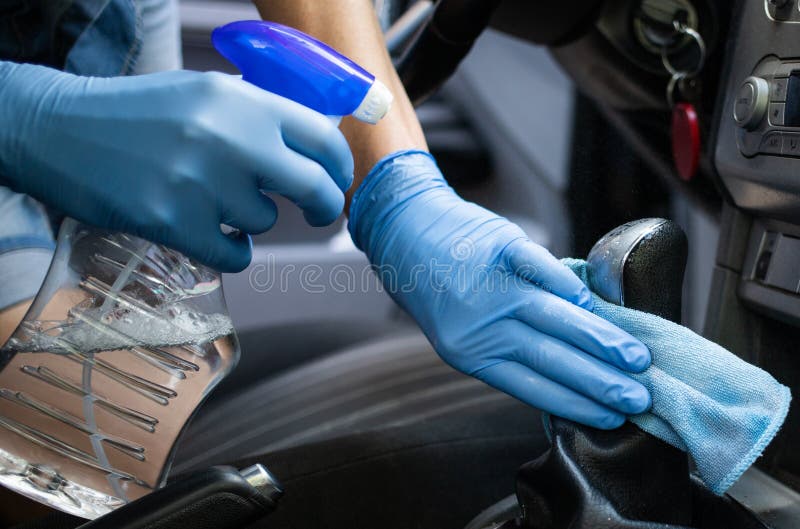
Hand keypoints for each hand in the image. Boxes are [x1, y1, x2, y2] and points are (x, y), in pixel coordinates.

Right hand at [0, 62, 353, 271]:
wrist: (59, 131)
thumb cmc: (137, 113)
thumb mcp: (204, 93)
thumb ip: (258, 116)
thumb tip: (316, 144)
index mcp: (241, 100)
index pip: (322, 136)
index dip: (340, 165)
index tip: (337, 180)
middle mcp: (229, 138)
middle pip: (312, 185)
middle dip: (324, 205)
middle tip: (319, 213)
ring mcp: (202, 183)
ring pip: (264, 222)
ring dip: (250, 220)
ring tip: (215, 202)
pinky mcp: (175, 223)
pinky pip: (235, 255)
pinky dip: (231, 250)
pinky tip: (212, 233)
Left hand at [349, 151, 651, 428]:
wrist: (405, 233)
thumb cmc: (439, 288)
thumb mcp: (463, 330)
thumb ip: (507, 348)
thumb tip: (573, 368)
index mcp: (471, 353)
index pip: (532, 387)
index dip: (575, 403)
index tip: (610, 417)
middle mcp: (481, 324)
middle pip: (550, 358)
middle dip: (599, 381)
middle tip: (638, 396)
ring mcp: (492, 285)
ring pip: (554, 317)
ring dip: (598, 340)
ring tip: (634, 357)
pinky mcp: (499, 247)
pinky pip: (538, 267)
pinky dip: (567, 283)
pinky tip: (596, 302)